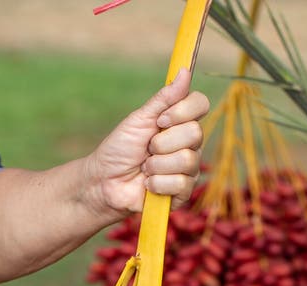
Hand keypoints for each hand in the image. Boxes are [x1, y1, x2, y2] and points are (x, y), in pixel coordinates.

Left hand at [87, 68, 209, 214]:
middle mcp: (189, 144)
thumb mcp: (139, 119)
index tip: (160, 120)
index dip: (182, 111)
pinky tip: (148, 185)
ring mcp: (188, 169)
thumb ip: (164, 99)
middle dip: (163, 143)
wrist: (105, 182)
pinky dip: (157, 183)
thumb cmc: (120, 150)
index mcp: (180, 122)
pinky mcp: (183, 192)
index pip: (201, 104)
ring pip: (188, 160)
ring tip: (145, 169)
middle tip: (147, 149)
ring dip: (158, 165)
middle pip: (195, 133)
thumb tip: (185, 71)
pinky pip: (181, 183)